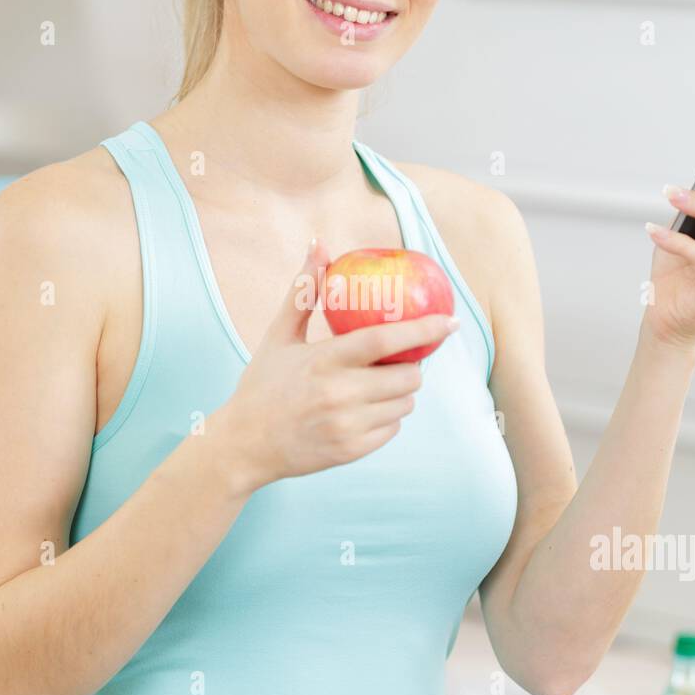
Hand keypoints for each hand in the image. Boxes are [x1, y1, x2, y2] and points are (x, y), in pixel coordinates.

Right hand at [223, 238, 458, 487]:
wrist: (244, 445)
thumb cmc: (262, 385)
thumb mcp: (278, 336)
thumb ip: (303, 291)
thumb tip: (319, 244)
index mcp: (324, 360)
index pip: (385, 340)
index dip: (423, 329)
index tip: (450, 321)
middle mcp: (339, 394)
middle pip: (407, 376)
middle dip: (411, 365)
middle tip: (397, 359)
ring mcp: (347, 426)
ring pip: (404, 404)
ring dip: (400, 392)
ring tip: (375, 385)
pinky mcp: (351, 450)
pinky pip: (392, 429)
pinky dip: (387, 417)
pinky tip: (363, 410)